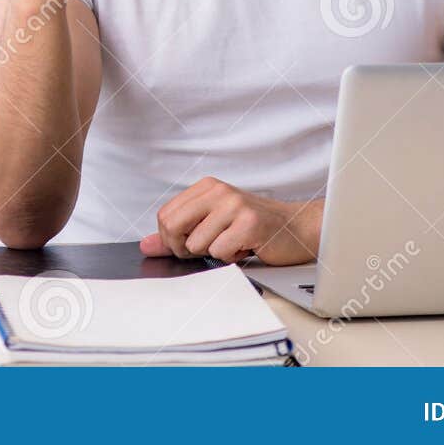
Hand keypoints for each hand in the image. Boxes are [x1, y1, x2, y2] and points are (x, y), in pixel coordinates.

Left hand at [139, 177, 322, 264]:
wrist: (296, 228)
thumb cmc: (254, 227)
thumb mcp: (212, 225)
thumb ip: (177, 234)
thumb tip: (147, 245)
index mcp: (206, 187)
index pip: (164, 216)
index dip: (171, 239)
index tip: (189, 244)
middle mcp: (218, 191)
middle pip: (172, 227)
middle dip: (185, 248)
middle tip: (207, 248)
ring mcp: (234, 205)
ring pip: (197, 244)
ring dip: (214, 253)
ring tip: (233, 243)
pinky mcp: (249, 223)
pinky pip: (220, 251)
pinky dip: (232, 257)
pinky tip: (246, 246)